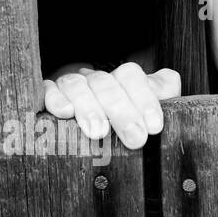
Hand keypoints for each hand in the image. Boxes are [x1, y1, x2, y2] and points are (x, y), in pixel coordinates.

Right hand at [42, 63, 181, 148]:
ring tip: (98, 132)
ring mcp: (70, 86)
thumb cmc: (122, 120)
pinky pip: (48, 90)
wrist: (81, 127)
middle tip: (135, 139)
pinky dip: (55, 99)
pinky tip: (63, 112)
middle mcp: (96, 80)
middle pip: (106, 84)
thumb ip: (161, 94)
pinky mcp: (48, 96)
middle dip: (122, 112)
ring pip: (77, 85)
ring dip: (89, 107)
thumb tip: (170, 82)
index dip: (144, 99)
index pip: (131, 77)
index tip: (154, 127)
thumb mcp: (145, 110)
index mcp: (122, 80)